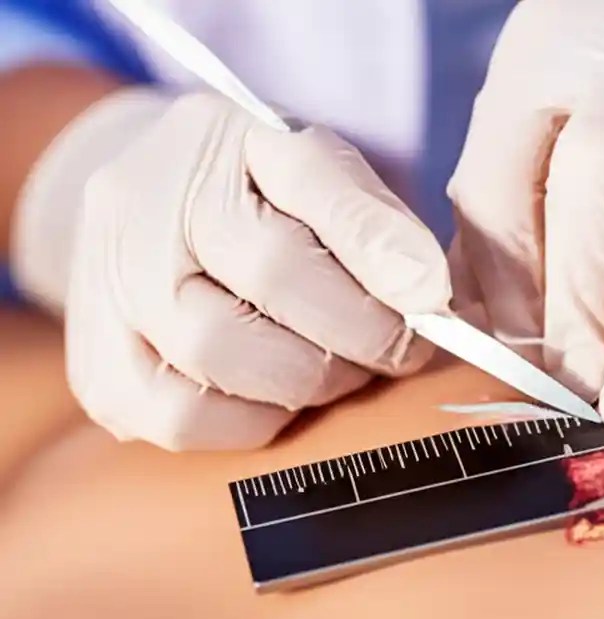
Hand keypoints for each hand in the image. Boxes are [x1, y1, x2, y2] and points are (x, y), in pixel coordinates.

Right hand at [41, 92, 448, 449]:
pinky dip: (251, 420)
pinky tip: (279, 394)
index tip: (433, 301)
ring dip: (307, 381)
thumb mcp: (319, 168)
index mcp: (207, 140)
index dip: (379, 259)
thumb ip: (373, 219)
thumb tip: (425, 289)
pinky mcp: (98, 370)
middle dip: (354, 335)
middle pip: (264, 287)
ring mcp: (103, 295)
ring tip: (339, 366)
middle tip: (394, 347)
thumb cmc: (255, 192)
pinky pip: (181, 420)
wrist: (155, 208)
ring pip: (218, 363)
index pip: (308, 192)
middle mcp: (137, 213)